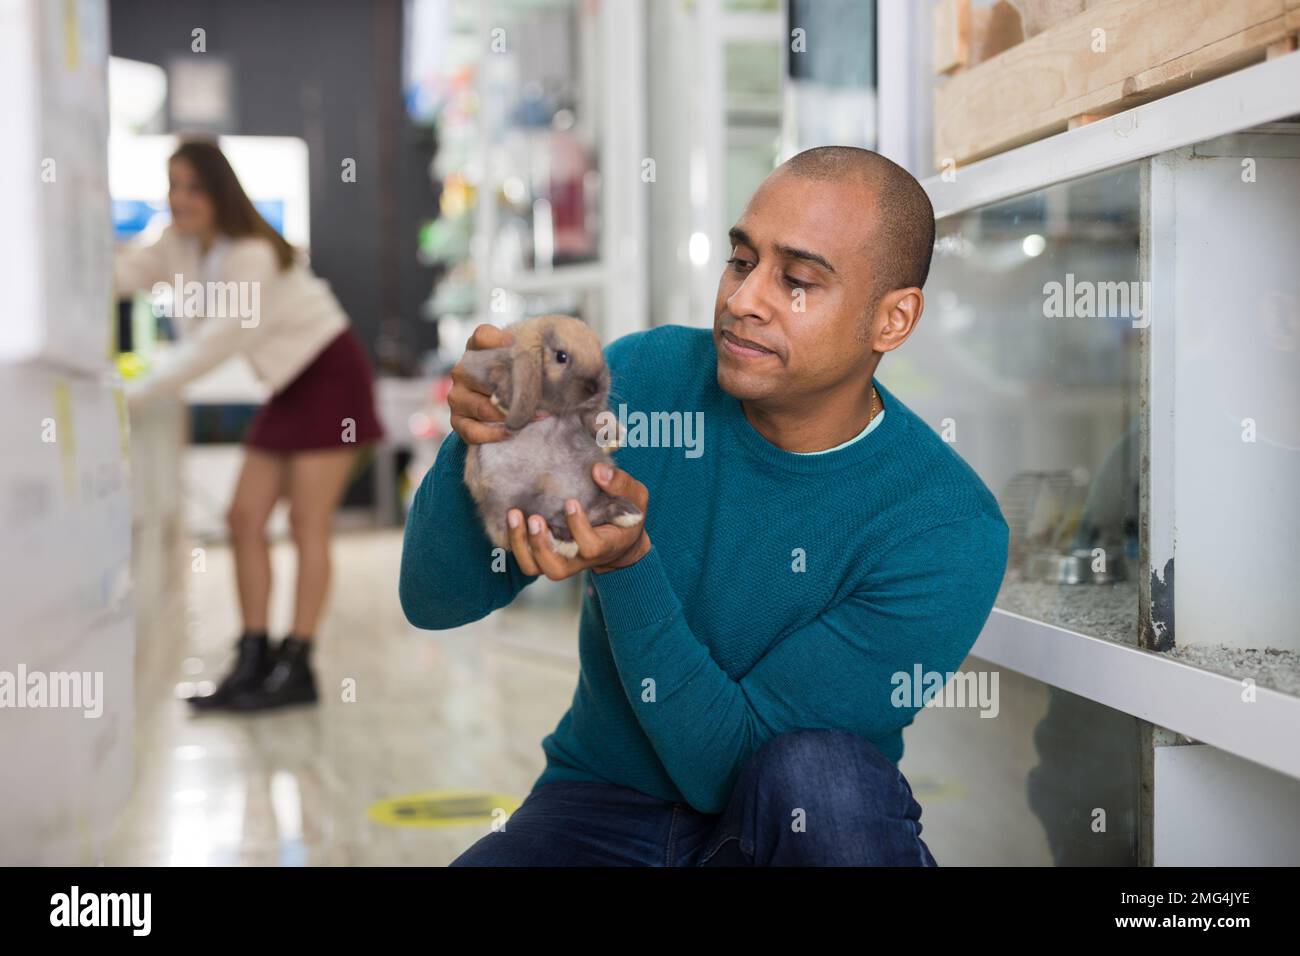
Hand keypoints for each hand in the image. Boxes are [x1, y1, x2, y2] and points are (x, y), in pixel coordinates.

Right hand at [448, 323, 546, 444]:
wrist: (501, 406)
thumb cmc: (516, 378)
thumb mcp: (524, 361)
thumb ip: (531, 354)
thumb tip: (553, 357)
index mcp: (477, 349)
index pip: (483, 336)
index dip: (500, 339)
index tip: (518, 346)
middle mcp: (463, 371)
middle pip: (485, 376)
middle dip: (515, 390)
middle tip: (541, 397)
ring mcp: (458, 397)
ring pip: (483, 408)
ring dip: (511, 416)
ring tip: (534, 417)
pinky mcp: (457, 421)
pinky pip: (472, 431)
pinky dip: (494, 434)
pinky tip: (511, 433)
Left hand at [506, 462, 650, 579]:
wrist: (619, 539)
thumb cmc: (627, 516)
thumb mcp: (635, 497)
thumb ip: (621, 484)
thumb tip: (598, 470)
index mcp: (604, 546)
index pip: (591, 547)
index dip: (579, 528)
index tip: (571, 503)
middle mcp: (579, 559)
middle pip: (555, 567)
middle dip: (541, 545)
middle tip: (534, 518)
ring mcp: (560, 559)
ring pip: (535, 567)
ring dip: (521, 544)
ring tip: (515, 515)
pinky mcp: (546, 554)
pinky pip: (525, 558)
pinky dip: (514, 542)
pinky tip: (511, 517)